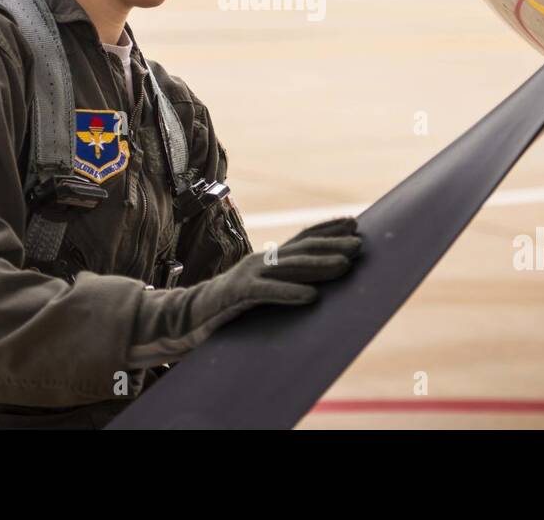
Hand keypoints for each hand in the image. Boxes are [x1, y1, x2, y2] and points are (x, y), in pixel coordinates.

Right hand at [126, 217, 361, 367]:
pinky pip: (267, 293)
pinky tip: (311, 298)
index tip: (354, 224)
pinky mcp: (236, 295)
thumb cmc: (226, 308)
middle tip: (359, 245)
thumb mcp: (259, 291)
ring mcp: (248, 276)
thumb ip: (282, 283)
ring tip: (344, 266)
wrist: (184, 318)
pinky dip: (289, 294)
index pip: (302, 239)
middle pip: (301, 249)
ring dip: (318, 266)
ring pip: (288, 268)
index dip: (327, 229)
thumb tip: (315, 285)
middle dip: (331, 245)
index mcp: (266, 258)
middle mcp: (260, 260)